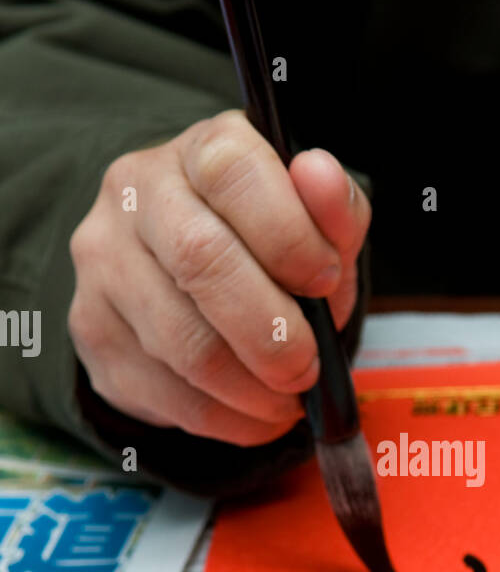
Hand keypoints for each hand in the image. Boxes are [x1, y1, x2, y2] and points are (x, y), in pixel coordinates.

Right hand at [68, 110, 369, 445]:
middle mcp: (136, 195)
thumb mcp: (316, 223)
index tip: (325, 282)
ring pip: (183, 343)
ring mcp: (103, 264)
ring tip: (288, 398)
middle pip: (201, 261)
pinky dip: (228, 419)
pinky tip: (257, 415)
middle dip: (271, 331)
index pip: (234, 172)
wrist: (186, 279)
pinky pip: (167, 394)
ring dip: (253, 389)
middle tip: (307, 367)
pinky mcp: (94, 332)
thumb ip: (333, 208)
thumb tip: (320, 174)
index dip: (290, 235)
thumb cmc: (265, 246)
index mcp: (199, 151)